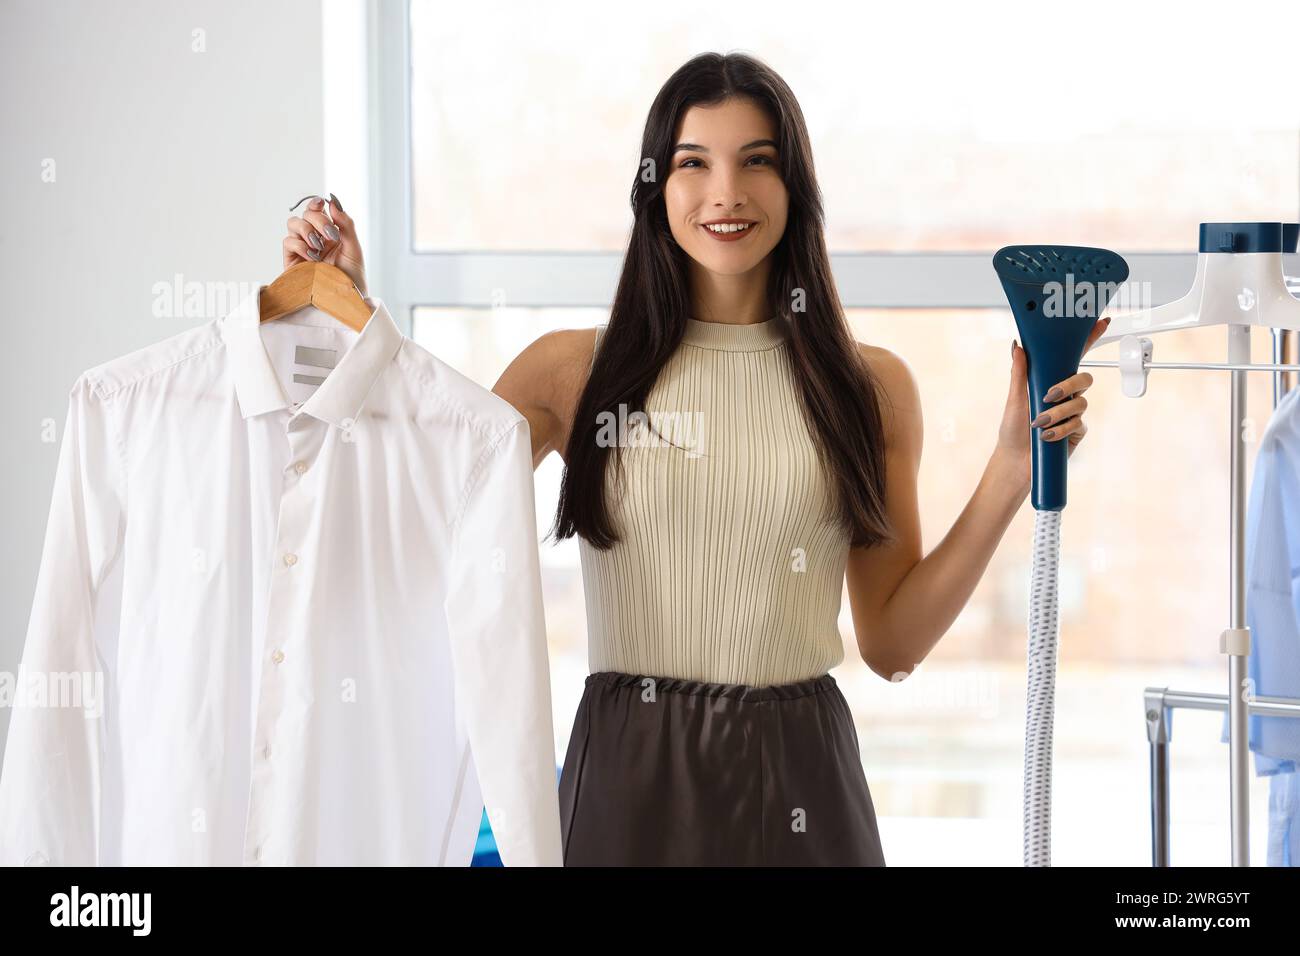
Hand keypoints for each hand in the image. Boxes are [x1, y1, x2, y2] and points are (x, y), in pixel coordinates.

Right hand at [283, 194, 367, 296]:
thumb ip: (346, 224)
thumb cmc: (352, 278)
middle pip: (306, 214)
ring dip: (307, 230)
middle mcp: (315, 238)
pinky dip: (300, 245)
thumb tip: (332, 202)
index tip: (322, 203)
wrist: (344, 300)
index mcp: (329, 233)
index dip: (316, 203)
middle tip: (331, 235)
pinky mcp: (292, 261)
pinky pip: (288, 242)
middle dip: (318, 220)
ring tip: (319, 247)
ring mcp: (303, 248)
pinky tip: (312, 257)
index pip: (317, 210)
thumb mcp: (354, 248)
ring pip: (293, 223)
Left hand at [995, 316, 1110, 486]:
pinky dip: (1061, 429)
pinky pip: (1078, 423)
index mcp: (1051, 382)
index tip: (1101, 321)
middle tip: (1049, 396)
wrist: (1017, 461)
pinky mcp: (1078, 430)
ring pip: (1080, 403)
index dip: (1089, 339)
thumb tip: (1017, 346)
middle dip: (1068, 385)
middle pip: (1084, 378)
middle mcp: (1065, 395)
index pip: (1072, 358)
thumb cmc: (1013, 430)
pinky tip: (1047, 436)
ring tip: (1039, 423)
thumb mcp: (1014, 399)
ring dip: (1058, 413)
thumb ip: (1019, 373)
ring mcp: (1073, 413)